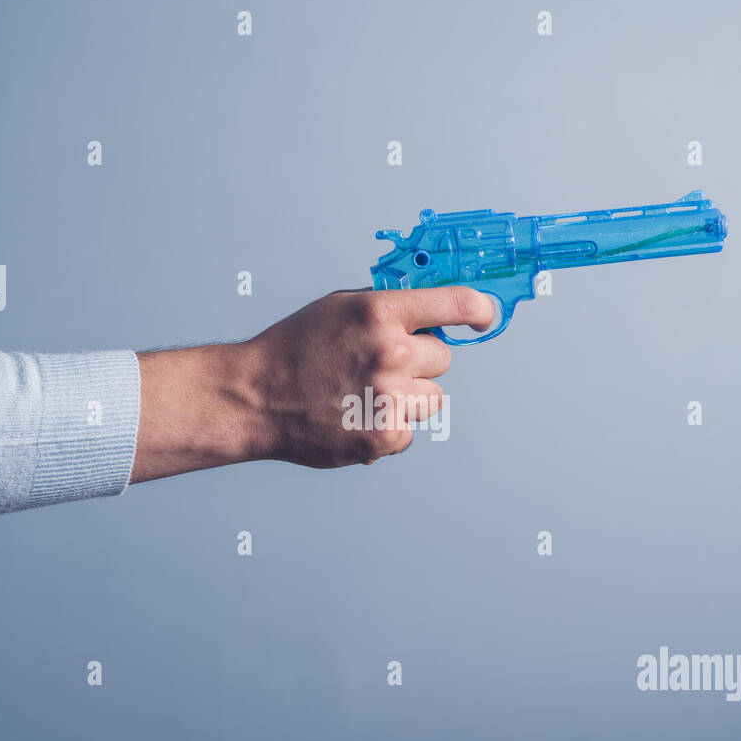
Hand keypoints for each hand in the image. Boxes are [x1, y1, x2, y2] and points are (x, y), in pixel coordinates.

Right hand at [129, 286, 494, 481]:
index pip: (456, 305)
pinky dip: (391, 426)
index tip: (485, 316)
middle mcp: (390, 353)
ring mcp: (389, 397)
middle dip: (420, 361)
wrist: (256, 397)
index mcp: (380, 313)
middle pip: (444, 358)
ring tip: (366, 393)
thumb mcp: (339, 307)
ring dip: (410, 395)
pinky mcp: (385, 435)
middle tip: (380, 366)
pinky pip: (412, 428)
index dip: (479, 310)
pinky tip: (357, 416)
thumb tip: (434, 309)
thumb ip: (387, 307)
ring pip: (433, 397)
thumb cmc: (294, 349)